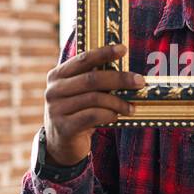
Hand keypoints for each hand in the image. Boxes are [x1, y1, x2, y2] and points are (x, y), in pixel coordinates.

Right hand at [44, 43, 144, 164]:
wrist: (60, 145)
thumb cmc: (76, 114)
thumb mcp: (80, 94)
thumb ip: (94, 82)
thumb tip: (126, 73)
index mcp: (57, 76)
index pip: (83, 59)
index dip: (104, 53)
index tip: (123, 49)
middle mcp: (54, 90)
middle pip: (91, 79)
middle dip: (119, 79)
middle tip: (139, 81)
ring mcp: (56, 109)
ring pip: (94, 99)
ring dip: (118, 102)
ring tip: (131, 107)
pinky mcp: (64, 127)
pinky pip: (92, 116)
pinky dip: (109, 115)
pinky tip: (116, 116)